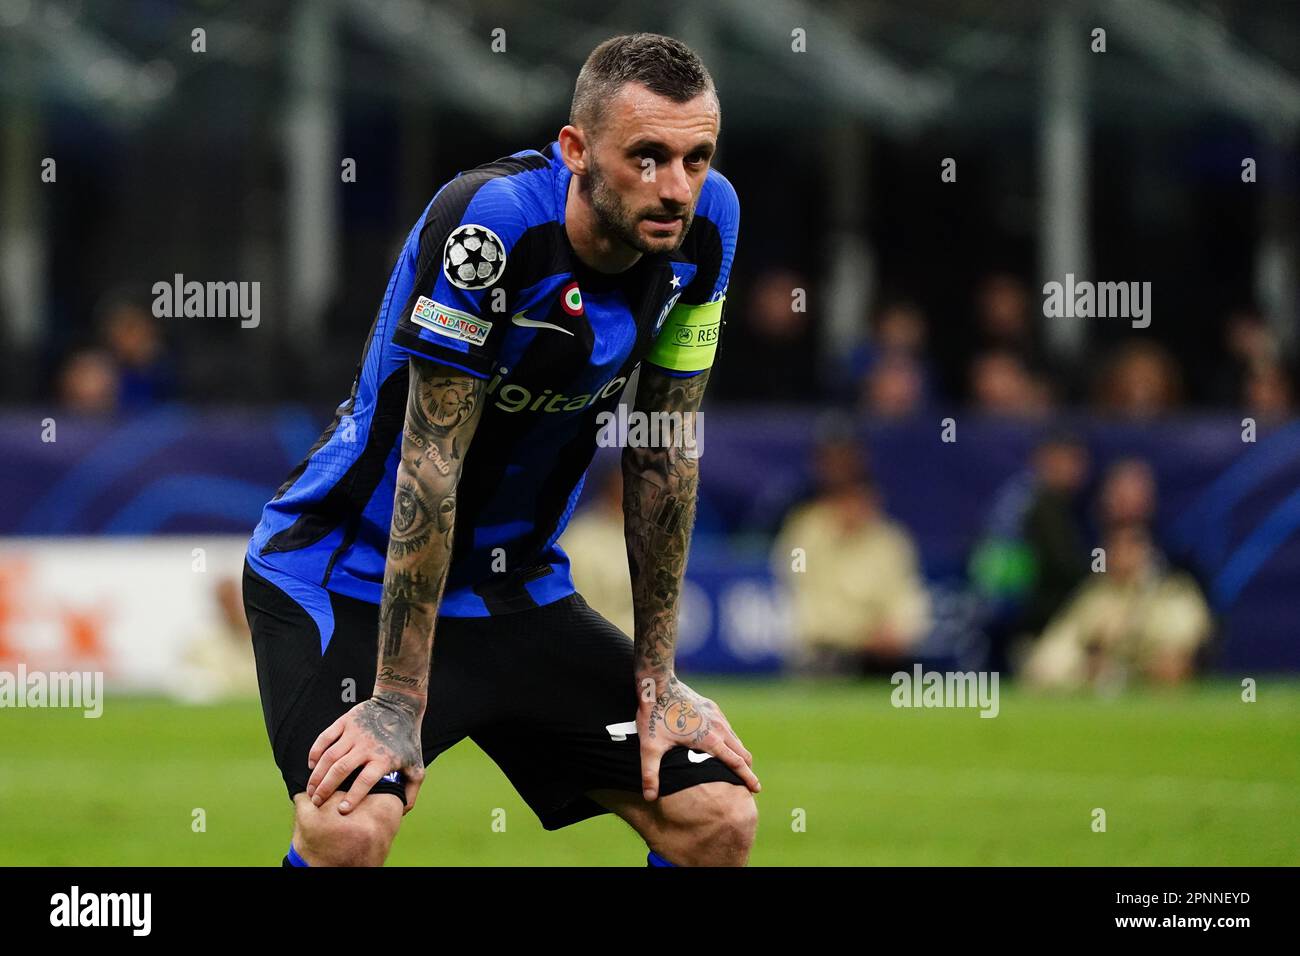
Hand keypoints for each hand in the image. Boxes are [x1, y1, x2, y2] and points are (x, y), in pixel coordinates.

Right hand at [306, 692, 425, 814]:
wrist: (400, 705)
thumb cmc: (407, 739)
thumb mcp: (416, 765)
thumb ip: (411, 790)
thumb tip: (402, 811)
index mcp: (383, 759)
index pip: (365, 781)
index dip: (353, 797)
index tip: (342, 811)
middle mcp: (366, 746)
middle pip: (341, 770)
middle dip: (326, 789)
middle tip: (317, 803)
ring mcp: (354, 733)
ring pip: (329, 757)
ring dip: (317, 775)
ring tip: (311, 790)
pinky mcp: (345, 721)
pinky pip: (324, 738)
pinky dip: (315, 752)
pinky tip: (311, 766)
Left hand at [636, 674, 759, 800]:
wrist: (658, 684)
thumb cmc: (654, 716)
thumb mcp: (650, 747)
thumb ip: (650, 774)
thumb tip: (649, 797)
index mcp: (709, 740)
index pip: (736, 763)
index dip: (747, 778)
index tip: (757, 789)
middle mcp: (719, 727)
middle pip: (742, 752)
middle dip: (747, 769)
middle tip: (749, 785)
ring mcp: (717, 715)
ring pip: (735, 739)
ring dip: (739, 754)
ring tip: (737, 767)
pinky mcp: (712, 707)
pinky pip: (727, 728)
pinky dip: (731, 741)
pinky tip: (723, 745)